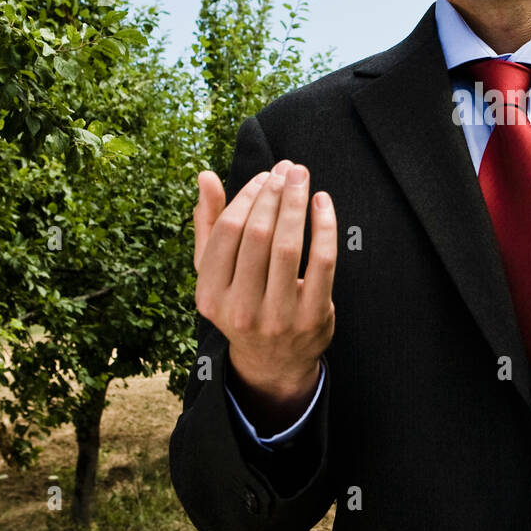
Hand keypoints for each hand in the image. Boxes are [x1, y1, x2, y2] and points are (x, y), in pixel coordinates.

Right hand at [193, 160, 336, 407]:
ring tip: (303, 177)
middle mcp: (239, 310)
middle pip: (258, 235)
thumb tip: (205, 176)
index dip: (247, 197)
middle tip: (288, 169)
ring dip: (297, 204)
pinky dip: (325, 226)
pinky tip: (322, 202)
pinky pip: (323, 262)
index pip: (228, 233)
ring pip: (289, 247)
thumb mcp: (216, 273)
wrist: (274, 361)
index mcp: (209, 296)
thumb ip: (209, 225)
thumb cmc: (242, 301)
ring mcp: (278, 317)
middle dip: (274, 194)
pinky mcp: (313, 317)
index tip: (265, 176)